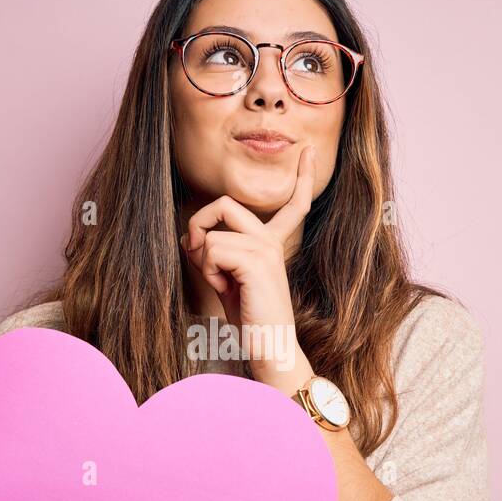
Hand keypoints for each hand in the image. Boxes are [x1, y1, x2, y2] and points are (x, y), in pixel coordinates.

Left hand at [179, 145, 317, 389]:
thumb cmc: (250, 319)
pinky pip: (212, 250)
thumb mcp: (228, 280)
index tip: (310, 153)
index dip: (303, 178)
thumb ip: (214, 254)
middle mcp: (272, 241)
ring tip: (222, 285)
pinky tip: (226, 289)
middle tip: (199, 254)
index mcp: (272, 243)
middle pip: (224, 204)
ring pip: (211, 236)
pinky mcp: (257, 261)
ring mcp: (267, 249)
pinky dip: (208, 271)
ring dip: (203, 264)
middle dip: (197, 225)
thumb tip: (191, 237)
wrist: (269, 347)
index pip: (293, 205)